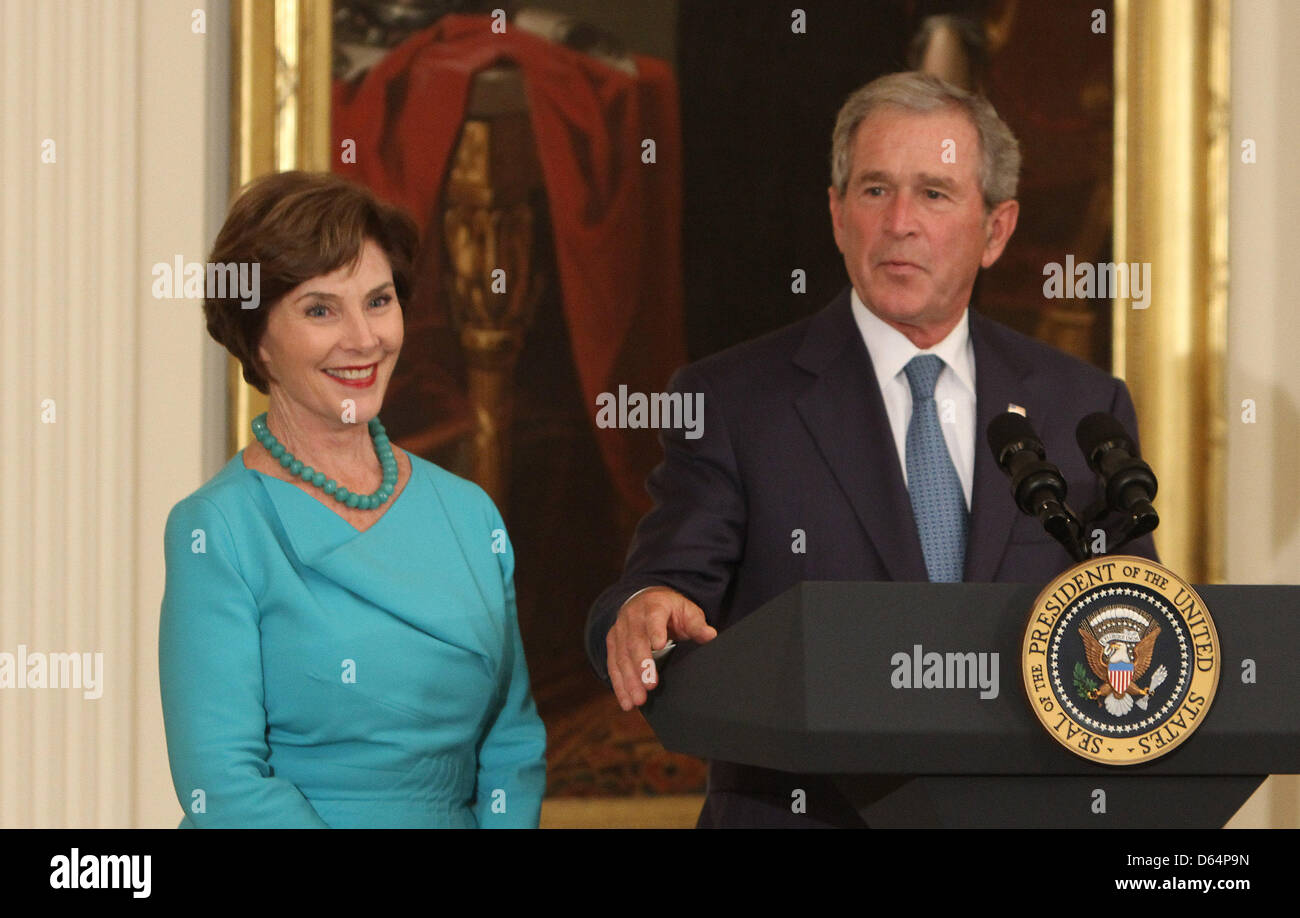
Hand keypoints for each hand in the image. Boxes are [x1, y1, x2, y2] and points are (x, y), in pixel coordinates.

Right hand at [605, 586, 716, 710]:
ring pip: (622, 656)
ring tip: (638, 700)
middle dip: (641, 665)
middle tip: (650, 686)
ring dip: (629, 680)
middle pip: (635, 642)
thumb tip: (710, 635)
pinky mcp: (612, 643)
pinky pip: (613, 665)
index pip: (654, 617)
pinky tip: (626, 701)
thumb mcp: (686, 610)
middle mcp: (633, 617)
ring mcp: (620, 630)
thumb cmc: (670, 609)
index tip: (659, 646)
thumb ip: (696, 624)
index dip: (655, 631)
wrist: (644, 599)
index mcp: (653, 606)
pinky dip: (619, 685)